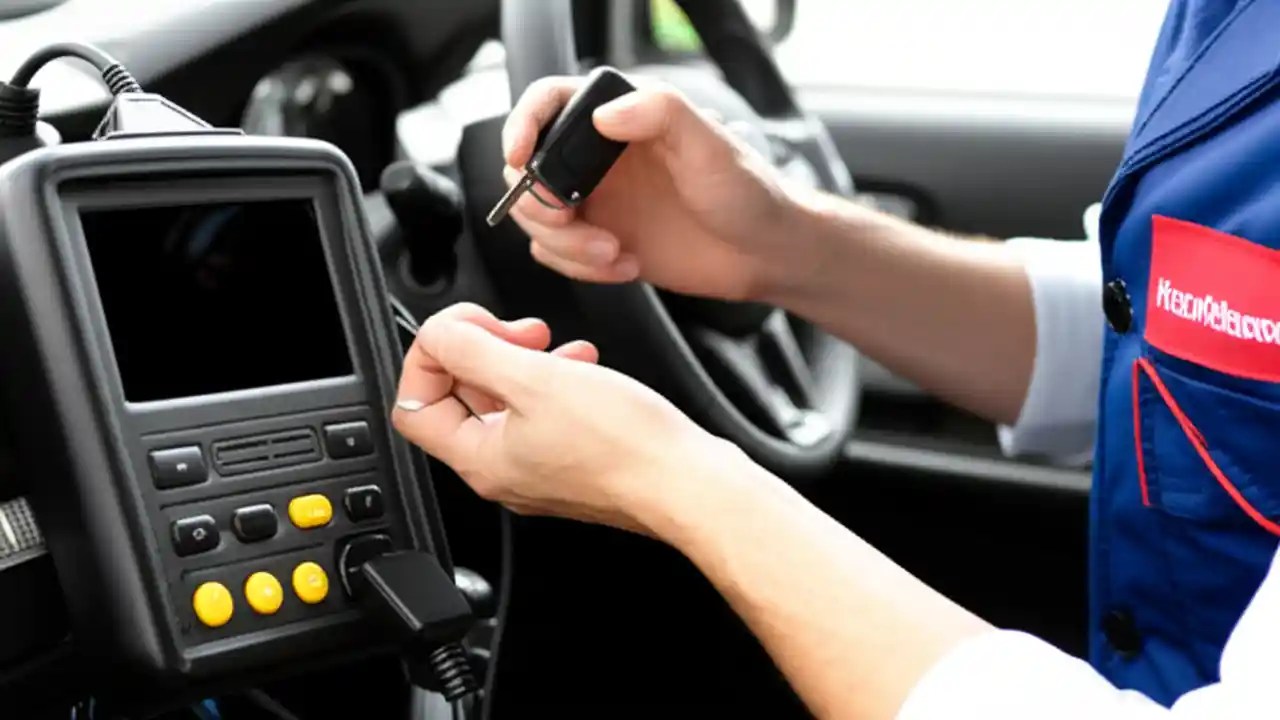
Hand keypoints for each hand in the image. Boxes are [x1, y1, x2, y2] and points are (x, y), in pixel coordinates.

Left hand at [391, 303, 729, 535]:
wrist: (690, 484)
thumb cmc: (626, 445)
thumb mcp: (535, 378)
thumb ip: (473, 350)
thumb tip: (438, 333)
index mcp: (479, 458)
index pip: (414, 404)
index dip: (431, 354)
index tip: (469, 326)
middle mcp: (502, 472)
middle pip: (458, 399)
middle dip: (482, 350)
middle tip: (518, 331)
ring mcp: (538, 470)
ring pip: (503, 402)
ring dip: (520, 360)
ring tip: (551, 344)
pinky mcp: (573, 463)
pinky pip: (541, 413)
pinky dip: (552, 380)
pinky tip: (580, 366)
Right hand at [501, 77, 798, 300]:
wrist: (767, 254)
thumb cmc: (750, 192)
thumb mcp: (710, 143)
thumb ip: (660, 113)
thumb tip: (605, 114)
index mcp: (622, 117)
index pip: (549, 104)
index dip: (522, 125)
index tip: (520, 157)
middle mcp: (601, 157)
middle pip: (528, 170)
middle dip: (540, 204)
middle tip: (572, 222)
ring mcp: (598, 201)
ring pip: (537, 220)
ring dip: (565, 245)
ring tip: (613, 252)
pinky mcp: (600, 242)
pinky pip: (557, 256)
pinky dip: (580, 269)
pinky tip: (626, 266)